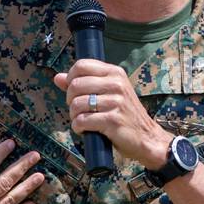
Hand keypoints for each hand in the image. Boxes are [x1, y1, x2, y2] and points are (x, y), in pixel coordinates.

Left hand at [54, 59, 171, 168]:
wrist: (146, 138)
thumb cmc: (124, 115)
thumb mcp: (108, 94)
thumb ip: (83, 84)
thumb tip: (58, 77)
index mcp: (115, 73)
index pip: (81, 65)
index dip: (71, 79)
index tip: (75, 92)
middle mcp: (117, 84)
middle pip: (75, 85)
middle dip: (70, 100)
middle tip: (78, 110)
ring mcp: (116, 102)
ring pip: (76, 104)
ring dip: (74, 116)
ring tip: (82, 121)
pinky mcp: (113, 120)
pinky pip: (82, 121)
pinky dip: (78, 127)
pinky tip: (85, 130)